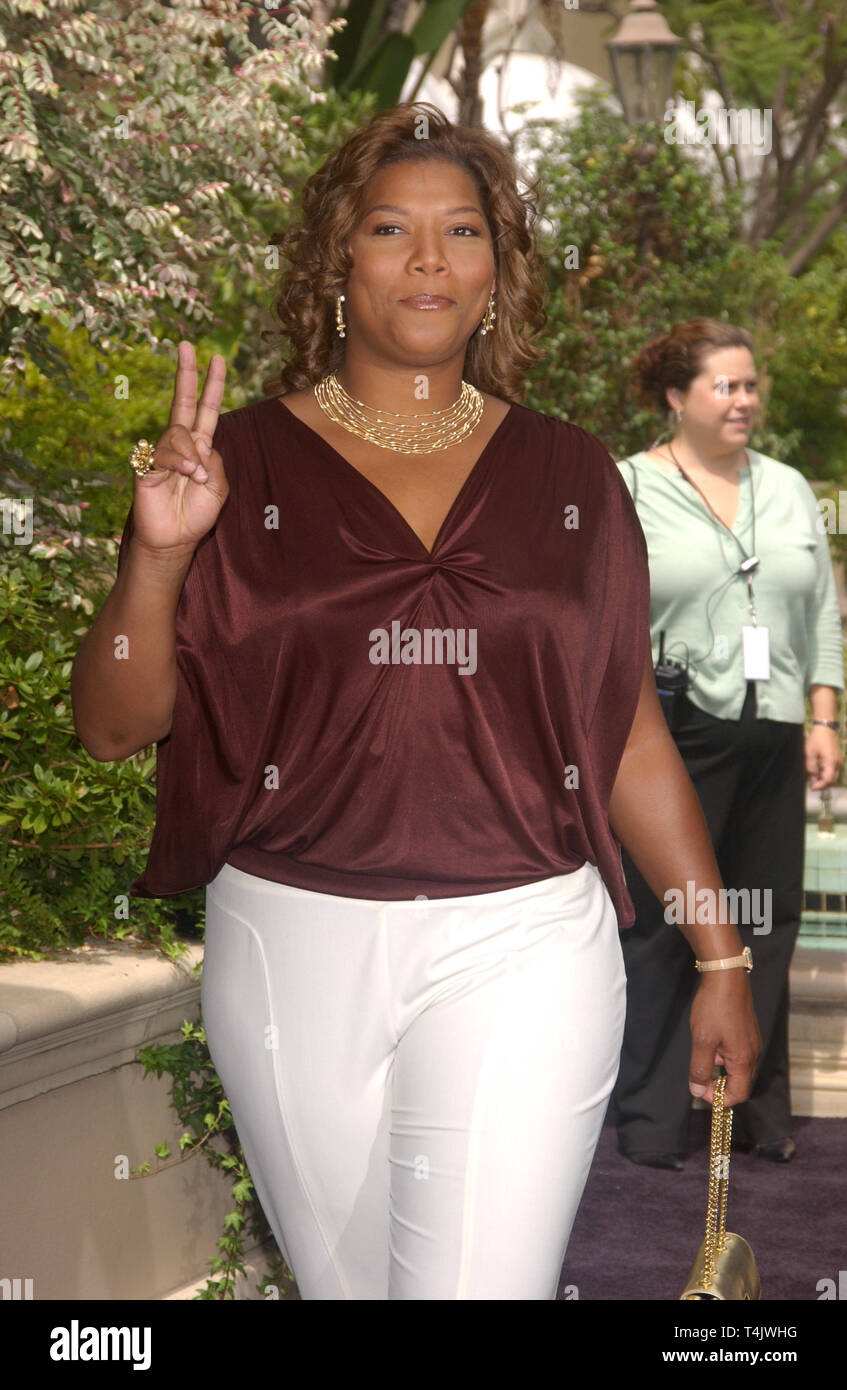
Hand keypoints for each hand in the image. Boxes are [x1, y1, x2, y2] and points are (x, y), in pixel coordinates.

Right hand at [130, 341, 227, 554]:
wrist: (176, 538)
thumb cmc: (197, 514)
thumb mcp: (218, 486)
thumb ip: (215, 460)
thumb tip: (200, 443)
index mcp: (201, 446)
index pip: (206, 409)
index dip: (212, 385)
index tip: (218, 359)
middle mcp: (180, 443)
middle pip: (183, 401)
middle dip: (186, 373)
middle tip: (187, 345)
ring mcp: (162, 452)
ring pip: (177, 433)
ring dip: (192, 454)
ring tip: (197, 476)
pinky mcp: (145, 466)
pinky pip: (162, 453)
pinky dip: (179, 461)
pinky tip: (187, 473)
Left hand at [687, 970, 761, 1107]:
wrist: (726, 976)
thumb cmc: (715, 1007)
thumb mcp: (702, 1041)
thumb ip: (700, 1068)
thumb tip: (697, 1091)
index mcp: (744, 1059)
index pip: (738, 1094)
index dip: (719, 1099)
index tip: (700, 1089)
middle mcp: (752, 1053)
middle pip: (740, 1083)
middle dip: (720, 1085)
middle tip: (700, 1076)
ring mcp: (751, 1041)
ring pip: (737, 1067)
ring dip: (720, 1067)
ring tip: (703, 1050)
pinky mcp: (747, 1031)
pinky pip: (737, 1053)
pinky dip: (723, 1055)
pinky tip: (710, 1039)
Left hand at [805, 725, 841, 790]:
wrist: (826, 727)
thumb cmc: (817, 739)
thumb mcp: (810, 753)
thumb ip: (811, 767)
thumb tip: (813, 779)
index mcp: (831, 763)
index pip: (828, 780)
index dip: (820, 786)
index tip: (812, 787)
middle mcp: (838, 763)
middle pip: (832, 780)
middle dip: (823, 785)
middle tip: (813, 785)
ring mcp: (839, 761)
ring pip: (834, 776)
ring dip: (825, 780)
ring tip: (814, 778)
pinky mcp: (838, 758)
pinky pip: (834, 770)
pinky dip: (827, 774)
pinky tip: (819, 771)